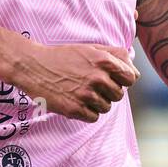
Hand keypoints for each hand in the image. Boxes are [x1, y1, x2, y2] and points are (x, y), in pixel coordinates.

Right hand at [12, 43, 138, 122]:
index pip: (131, 78)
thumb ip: (115, 54)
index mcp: (103, 61)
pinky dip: (86, 112)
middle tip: (91, 85)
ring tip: (81, 92)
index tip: (113, 79)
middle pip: (119, 95)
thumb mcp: (90, 48)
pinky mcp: (75, 109)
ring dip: (96, 102)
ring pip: (106, 107)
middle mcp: (97, 78)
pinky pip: (94, 117)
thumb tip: (133, 66)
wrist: (34, 67)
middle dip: (108, 91)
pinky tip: (76, 101)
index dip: (123, 79)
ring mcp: (86, 95)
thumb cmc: (63, 56)